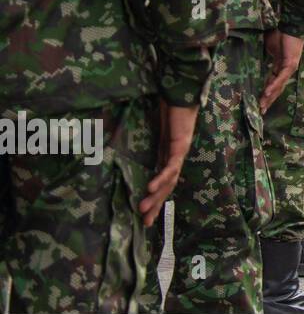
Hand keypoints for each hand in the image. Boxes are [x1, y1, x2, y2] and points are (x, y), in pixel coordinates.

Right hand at [140, 102, 198, 227]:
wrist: (180, 91)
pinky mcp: (181, 144)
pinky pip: (171, 165)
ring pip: (169, 180)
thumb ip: (140, 137)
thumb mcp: (149, 127)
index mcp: (166, 154)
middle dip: (156, 205)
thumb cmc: (166, 105)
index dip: (154, 198)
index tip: (144, 214)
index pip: (161, 181)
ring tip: (143, 208)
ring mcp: (179, 151)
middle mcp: (174, 156)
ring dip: (156, 196)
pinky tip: (150, 188)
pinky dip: (161, 177)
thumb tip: (112, 141)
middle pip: (166, 186)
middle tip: (144, 222)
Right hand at [260, 30, 303, 112]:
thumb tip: (247, 56)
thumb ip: (261, 54)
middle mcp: (286, 69)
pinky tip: (267, 92)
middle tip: (260, 112)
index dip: (265, 93)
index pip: (272, 83)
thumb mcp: (267, 47)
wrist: (290, 25)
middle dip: (268, 100)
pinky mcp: (291, 64)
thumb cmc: (279, 34)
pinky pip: (281, 77)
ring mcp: (289, 68)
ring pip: (279, 85)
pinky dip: (274, 85)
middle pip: (276, 88)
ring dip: (270, 96)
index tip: (258, 103)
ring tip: (262, 105)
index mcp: (280, 66)